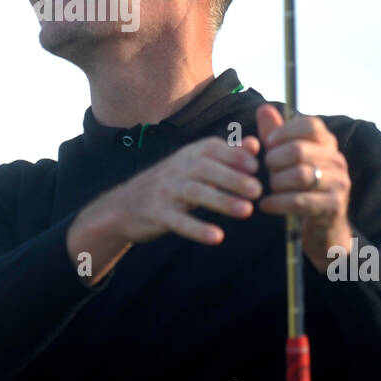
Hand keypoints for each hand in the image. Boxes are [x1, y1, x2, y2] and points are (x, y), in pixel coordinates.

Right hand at [93, 134, 264, 246]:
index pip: (211, 148)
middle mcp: (176, 169)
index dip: (234, 155)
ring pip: (194, 193)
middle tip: (257, 190)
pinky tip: (217, 237)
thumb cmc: (169, 184)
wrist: (123, 206)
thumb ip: (225, 155)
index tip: (256, 166)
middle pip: (205, 169)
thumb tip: (254, 144)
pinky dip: (197, 228)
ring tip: (246, 211)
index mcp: (187, 154)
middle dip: (232, 178)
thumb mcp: (193, 164)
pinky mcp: (156, 214)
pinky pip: (178, 221)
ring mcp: (164, 191)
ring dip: (221, 201)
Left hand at [256, 105, 352, 272]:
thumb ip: (275, 134)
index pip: (311, 125)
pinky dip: (277, 203)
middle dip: (274, 160)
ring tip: (268, 187)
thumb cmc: (300, 186)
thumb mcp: (286, 158)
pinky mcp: (333, 206)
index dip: (284, 131)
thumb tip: (263, 108)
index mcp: (327, 143)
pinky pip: (300, 201)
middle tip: (265, 168)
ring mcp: (339, 183)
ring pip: (300, 175)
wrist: (323, 227)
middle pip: (299, 151)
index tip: (269, 143)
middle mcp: (337, 160)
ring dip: (276, 182)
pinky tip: (266, 204)